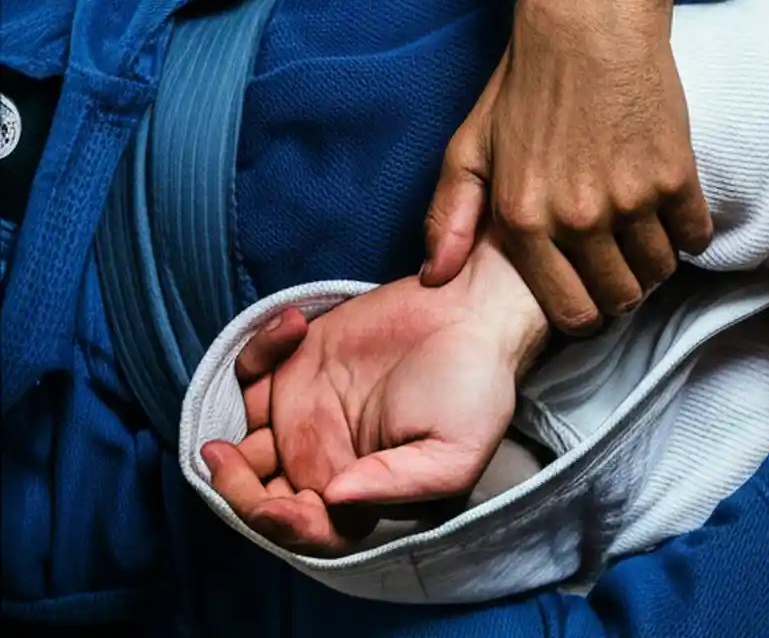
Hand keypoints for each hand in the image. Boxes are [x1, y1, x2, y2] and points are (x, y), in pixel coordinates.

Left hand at [202, 237, 547, 554]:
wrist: (473, 314)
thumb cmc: (474, 389)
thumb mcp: (453, 453)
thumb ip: (396, 483)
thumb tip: (335, 497)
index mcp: (362, 490)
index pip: (308, 528)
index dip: (281, 526)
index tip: (270, 507)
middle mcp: (325, 458)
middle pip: (258, 493)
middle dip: (231, 486)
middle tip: (221, 457)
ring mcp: (305, 412)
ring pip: (241, 439)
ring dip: (225, 425)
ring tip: (256, 386)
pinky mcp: (295, 362)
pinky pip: (250, 370)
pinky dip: (256, 351)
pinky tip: (292, 328)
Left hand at [421, 0, 712, 334]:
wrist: (588, 23)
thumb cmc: (525, 86)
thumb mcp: (470, 147)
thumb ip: (449, 217)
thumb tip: (435, 278)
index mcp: (525, 220)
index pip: (570, 312)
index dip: (585, 316)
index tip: (592, 300)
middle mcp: (577, 219)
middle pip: (621, 298)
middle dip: (622, 292)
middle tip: (620, 268)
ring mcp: (630, 200)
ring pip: (659, 271)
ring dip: (656, 262)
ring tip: (643, 236)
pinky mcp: (674, 176)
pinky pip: (694, 237)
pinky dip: (688, 232)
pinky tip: (670, 210)